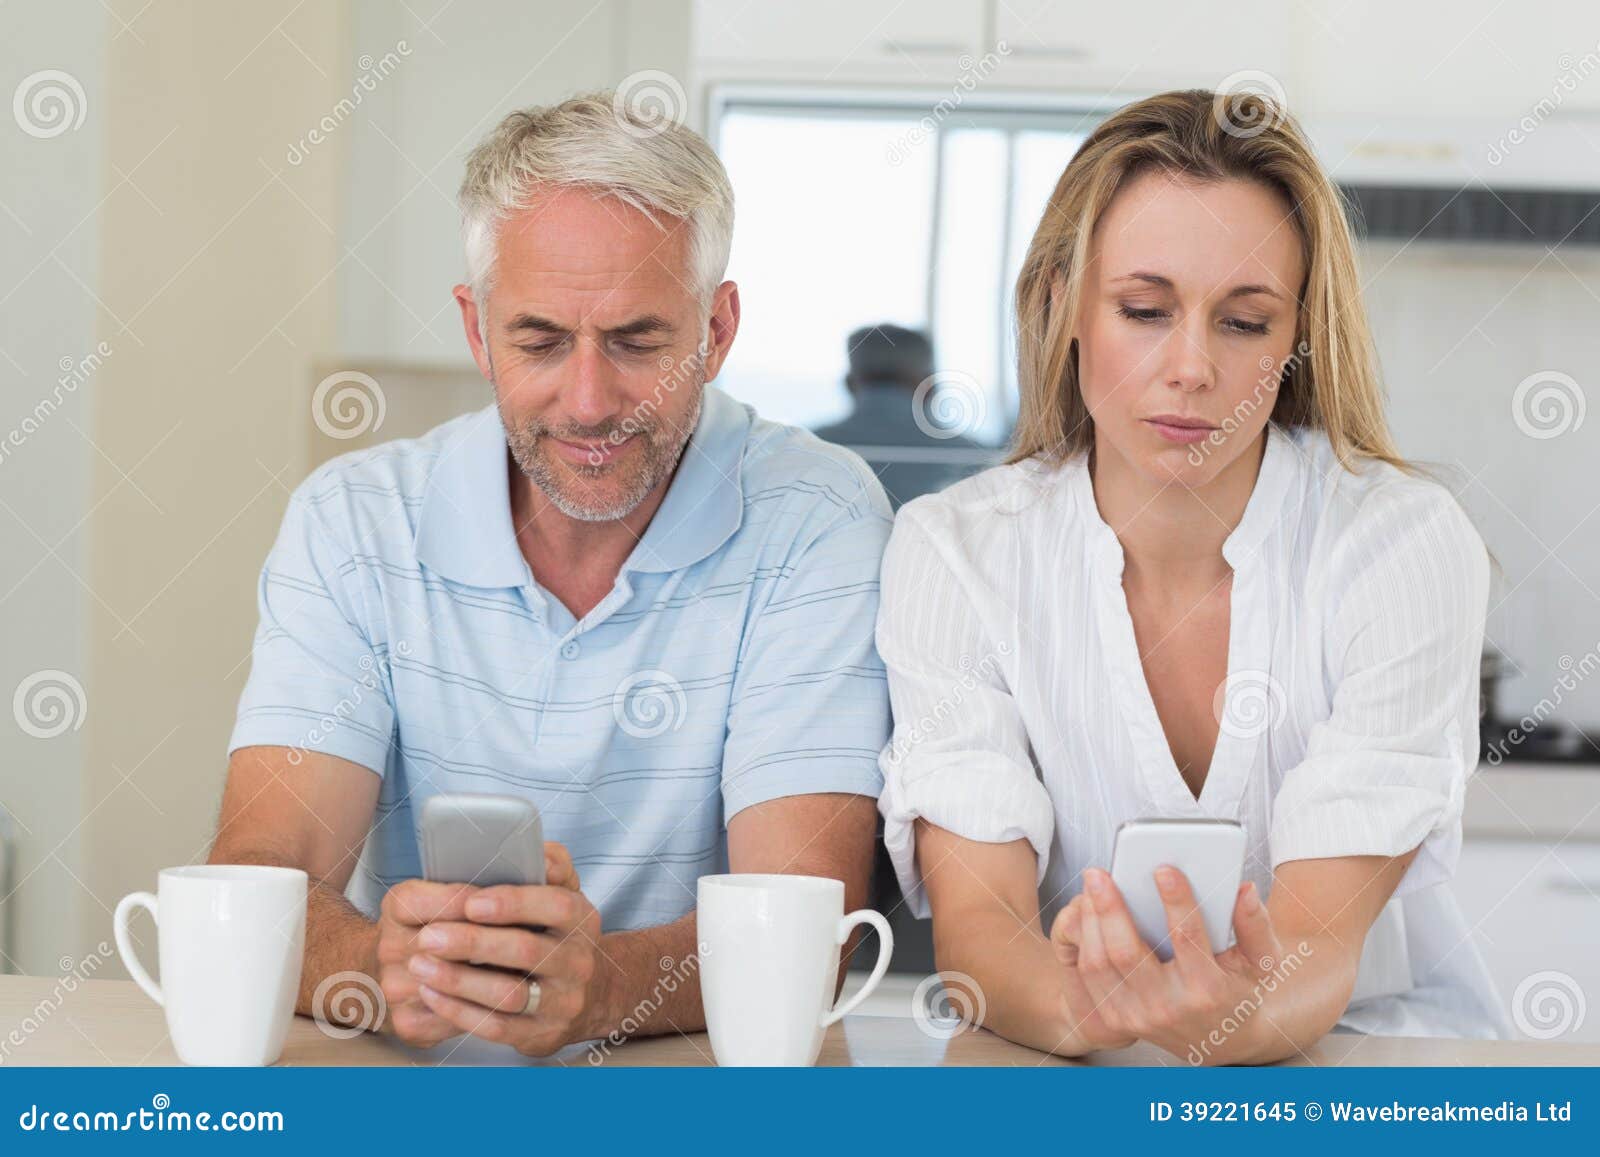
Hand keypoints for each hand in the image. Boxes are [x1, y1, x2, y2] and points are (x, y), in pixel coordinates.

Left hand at [405, 843, 606, 1056]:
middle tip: (427, 937)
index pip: (555, 905)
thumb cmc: (556, 934)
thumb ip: (549, 865)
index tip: (471, 902)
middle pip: (525, 949)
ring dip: (458, 980)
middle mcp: (578, 961)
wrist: (584, 996)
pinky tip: (432, 994)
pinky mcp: (540, 1034)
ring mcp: (562, 1002)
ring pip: (508, 994)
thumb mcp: (562, 894)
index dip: (513, 903)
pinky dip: (459, 1011)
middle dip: (471, 942)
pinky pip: (496, 1027)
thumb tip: (531, 849)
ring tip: (420, 965)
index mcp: (581, 918)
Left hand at [1049, 865, 1282, 1061]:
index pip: (1188, 938)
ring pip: (1101, 964)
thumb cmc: (1239, 992)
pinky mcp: (1118, 1019)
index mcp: (1208, 989)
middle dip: (1110, 908)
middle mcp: (1170, 1006)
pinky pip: (1089, 977)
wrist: (1220, 1043)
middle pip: (1127, 952)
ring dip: (1090, 921)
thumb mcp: (1261, 962)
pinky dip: (1084, 942)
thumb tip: (1243, 889)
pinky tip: (1085, 914)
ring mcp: (1139, 1016)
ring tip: (1091, 887)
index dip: (1176, 901)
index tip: (1163, 869)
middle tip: (1099, 873)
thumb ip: (1255, 924)